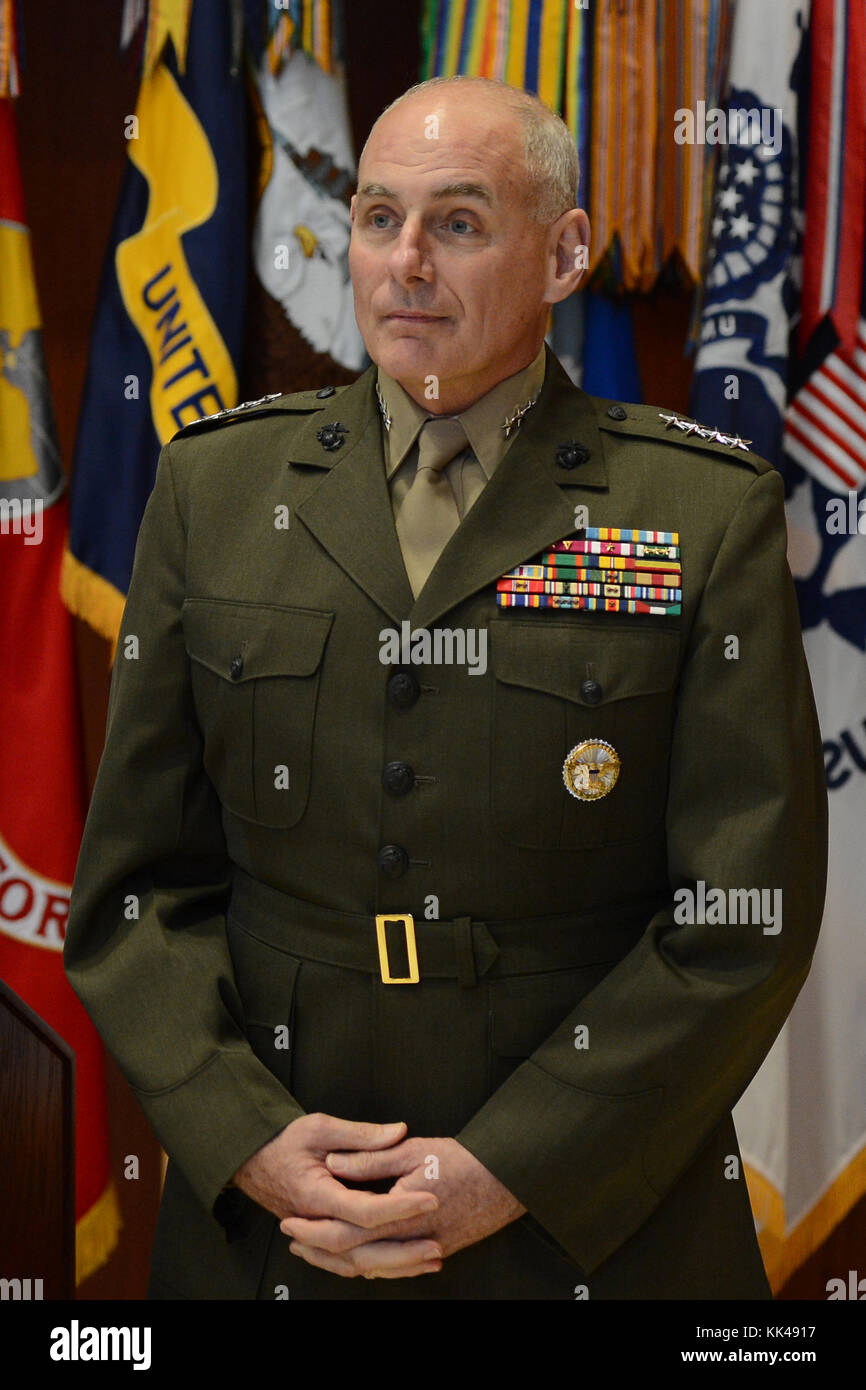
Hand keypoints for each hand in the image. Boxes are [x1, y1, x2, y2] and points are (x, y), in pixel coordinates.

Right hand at [232, 1113, 442, 1276]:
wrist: (251, 1159)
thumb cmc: (282, 1141)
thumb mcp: (320, 1127)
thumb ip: (361, 1134)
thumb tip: (397, 1132)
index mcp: (315, 1195)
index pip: (363, 1210)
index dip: (400, 1207)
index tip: (430, 1199)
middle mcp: (314, 1223)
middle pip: (361, 1250)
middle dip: (402, 1251)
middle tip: (437, 1245)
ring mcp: (316, 1235)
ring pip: (356, 1264)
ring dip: (394, 1265)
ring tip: (429, 1260)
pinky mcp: (319, 1239)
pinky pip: (348, 1262)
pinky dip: (377, 1266)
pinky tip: (402, 1263)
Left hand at [279, 1135, 525, 1278]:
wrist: (506, 1179)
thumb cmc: (463, 1161)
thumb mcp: (412, 1149)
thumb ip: (370, 1156)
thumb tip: (334, 1162)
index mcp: (399, 1214)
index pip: (346, 1231)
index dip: (314, 1229)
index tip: (291, 1221)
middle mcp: (410, 1240)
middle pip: (354, 1258)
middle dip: (320, 1252)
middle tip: (295, 1242)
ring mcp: (423, 1250)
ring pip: (374, 1269)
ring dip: (341, 1263)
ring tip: (316, 1252)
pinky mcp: (435, 1251)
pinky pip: (395, 1269)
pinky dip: (371, 1267)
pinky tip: (360, 1261)